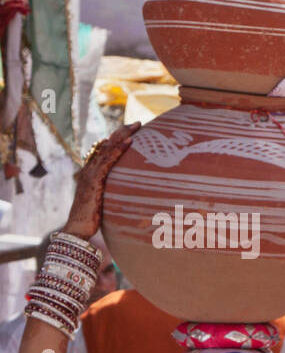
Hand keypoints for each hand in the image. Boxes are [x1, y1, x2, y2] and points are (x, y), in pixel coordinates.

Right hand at [64, 123, 141, 237]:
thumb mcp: (105, 201)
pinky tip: (129, 142)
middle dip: (123, 132)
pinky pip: (108, 162)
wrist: (78, 228)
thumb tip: (126, 193)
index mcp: (92, 172)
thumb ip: (112, 193)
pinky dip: (118, 150)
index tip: (132, 130)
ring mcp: (91, 174)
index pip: (106, 150)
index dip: (118, 139)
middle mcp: (90, 169)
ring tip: (136, 126)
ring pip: (108, 149)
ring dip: (123, 136)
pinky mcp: (94, 181)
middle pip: (107, 145)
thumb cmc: (92, 218)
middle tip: (138, 123)